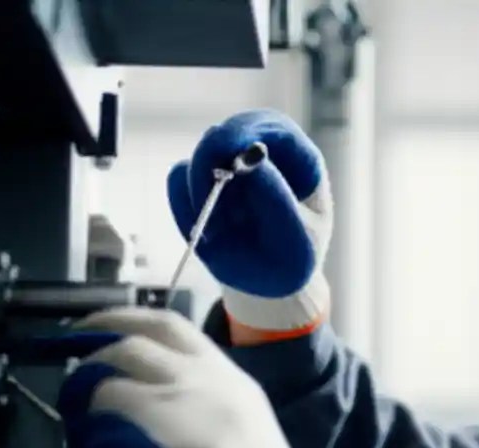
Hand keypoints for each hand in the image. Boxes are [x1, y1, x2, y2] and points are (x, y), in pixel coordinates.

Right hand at [167, 110, 331, 332]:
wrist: (265, 288)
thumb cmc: (291, 264)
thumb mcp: (296, 242)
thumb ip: (278, 202)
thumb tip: (252, 162)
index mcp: (299, 163)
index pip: (273, 127)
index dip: (249, 130)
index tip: (231, 148)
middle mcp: (263, 157)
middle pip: (230, 132)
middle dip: (212, 156)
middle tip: (205, 190)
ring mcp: (229, 167)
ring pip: (200, 157)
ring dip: (202, 194)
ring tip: (223, 233)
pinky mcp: (201, 184)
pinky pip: (179, 181)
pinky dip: (185, 207)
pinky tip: (210, 235)